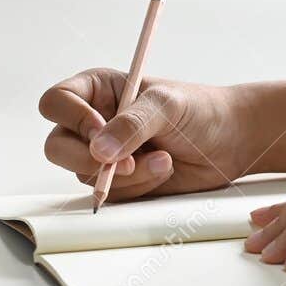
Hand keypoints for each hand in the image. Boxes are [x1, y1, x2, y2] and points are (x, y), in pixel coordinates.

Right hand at [38, 69, 253, 201]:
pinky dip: (138, 188)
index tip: (101, 130)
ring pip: (84, 175)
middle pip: (57, 146)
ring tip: (163, 159)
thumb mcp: (166, 106)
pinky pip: (110, 194)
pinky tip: (163, 170)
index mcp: (96, 90)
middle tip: (125, 163)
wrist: (230, 141)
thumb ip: (131, 124)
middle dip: (88, 160)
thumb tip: (99, 150)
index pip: (56, 102)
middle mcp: (92, 122)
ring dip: (127, 175)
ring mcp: (103, 155)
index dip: (72, 118)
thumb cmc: (200, 110)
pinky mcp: (119, 182)